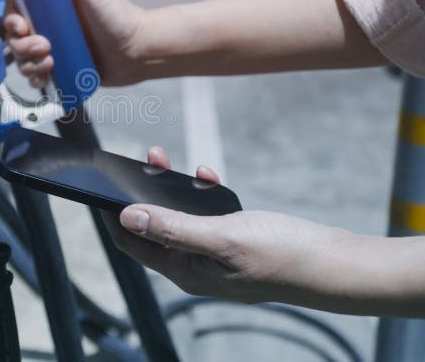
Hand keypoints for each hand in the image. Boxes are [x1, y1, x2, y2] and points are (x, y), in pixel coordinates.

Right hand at [4, 0, 146, 86]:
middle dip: (22, 44)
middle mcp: (48, 24)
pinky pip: (35, 76)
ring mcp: (53, 47)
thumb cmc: (119, 13)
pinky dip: (36, 77)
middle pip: (15, 36)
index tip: (21, 23)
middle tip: (43, 45)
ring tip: (50, 61)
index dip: (12, 17)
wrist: (138, 51)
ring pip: (22, 58)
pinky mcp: (60, 69)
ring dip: (29, 62)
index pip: (16, 7)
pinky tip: (49, 74)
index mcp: (50, 1)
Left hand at [106, 146, 359, 308]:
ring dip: (167, 187)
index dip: (111, 216)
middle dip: (139, 193)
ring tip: (159, 158)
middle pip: (152, 225)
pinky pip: (205, 212)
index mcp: (184, 270)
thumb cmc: (280, 256)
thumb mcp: (220, 237)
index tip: (96, 187)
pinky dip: (200, 191)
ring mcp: (214, 251)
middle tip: (135, 160)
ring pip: (177, 215)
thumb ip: (172, 227)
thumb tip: (126, 217)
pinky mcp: (233, 237)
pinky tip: (206, 174)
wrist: (332, 263)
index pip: (132, 242)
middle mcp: (194, 263)